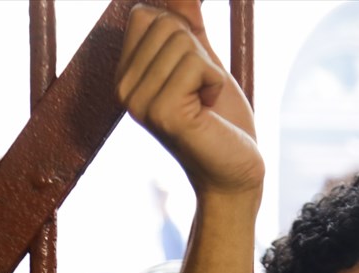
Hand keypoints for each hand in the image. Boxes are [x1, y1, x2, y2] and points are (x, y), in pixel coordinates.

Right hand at [115, 0, 262, 195]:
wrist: (235, 172)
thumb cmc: (220, 121)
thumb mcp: (203, 61)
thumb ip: (187, 22)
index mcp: (125, 75)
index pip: (145, 14)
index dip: (183, 34)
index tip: (192, 75)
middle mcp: (123, 88)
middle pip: (165, 23)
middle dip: (198, 52)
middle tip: (201, 93)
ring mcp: (139, 102)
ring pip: (183, 41)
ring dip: (209, 70)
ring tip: (204, 103)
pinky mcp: (163, 113)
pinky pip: (197, 64)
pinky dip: (216, 82)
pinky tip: (208, 111)